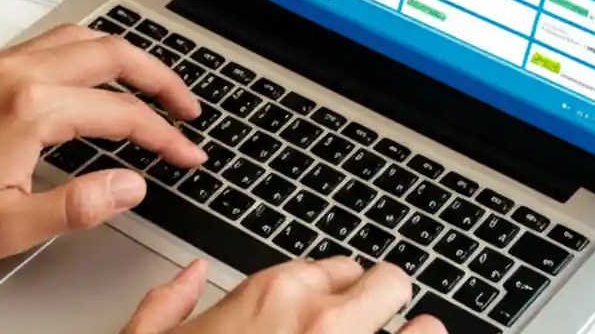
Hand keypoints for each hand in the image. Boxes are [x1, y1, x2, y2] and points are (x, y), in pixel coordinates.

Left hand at [0, 24, 205, 269]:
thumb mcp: (7, 227)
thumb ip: (79, 205)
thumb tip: (131, 185)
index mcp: (30, 110)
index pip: (122, 113)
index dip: (166, 137)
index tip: (188, 155)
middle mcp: (17, 74)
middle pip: (113, 54)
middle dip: (162, 79)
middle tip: (190, 109)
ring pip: (84, 37)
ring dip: (128, 58)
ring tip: (155, 87)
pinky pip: (54, 42)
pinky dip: (92, 52)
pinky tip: (97, 77)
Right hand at [123, 258, 445, 333]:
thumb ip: (168, 304)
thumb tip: (187, 279)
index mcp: (272, 296)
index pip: (340, 267)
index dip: (339, 292)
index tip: (333, 311)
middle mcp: (323, 322)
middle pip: (391, 284)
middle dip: (385, 304)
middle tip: (372, 327)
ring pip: (427, 332)